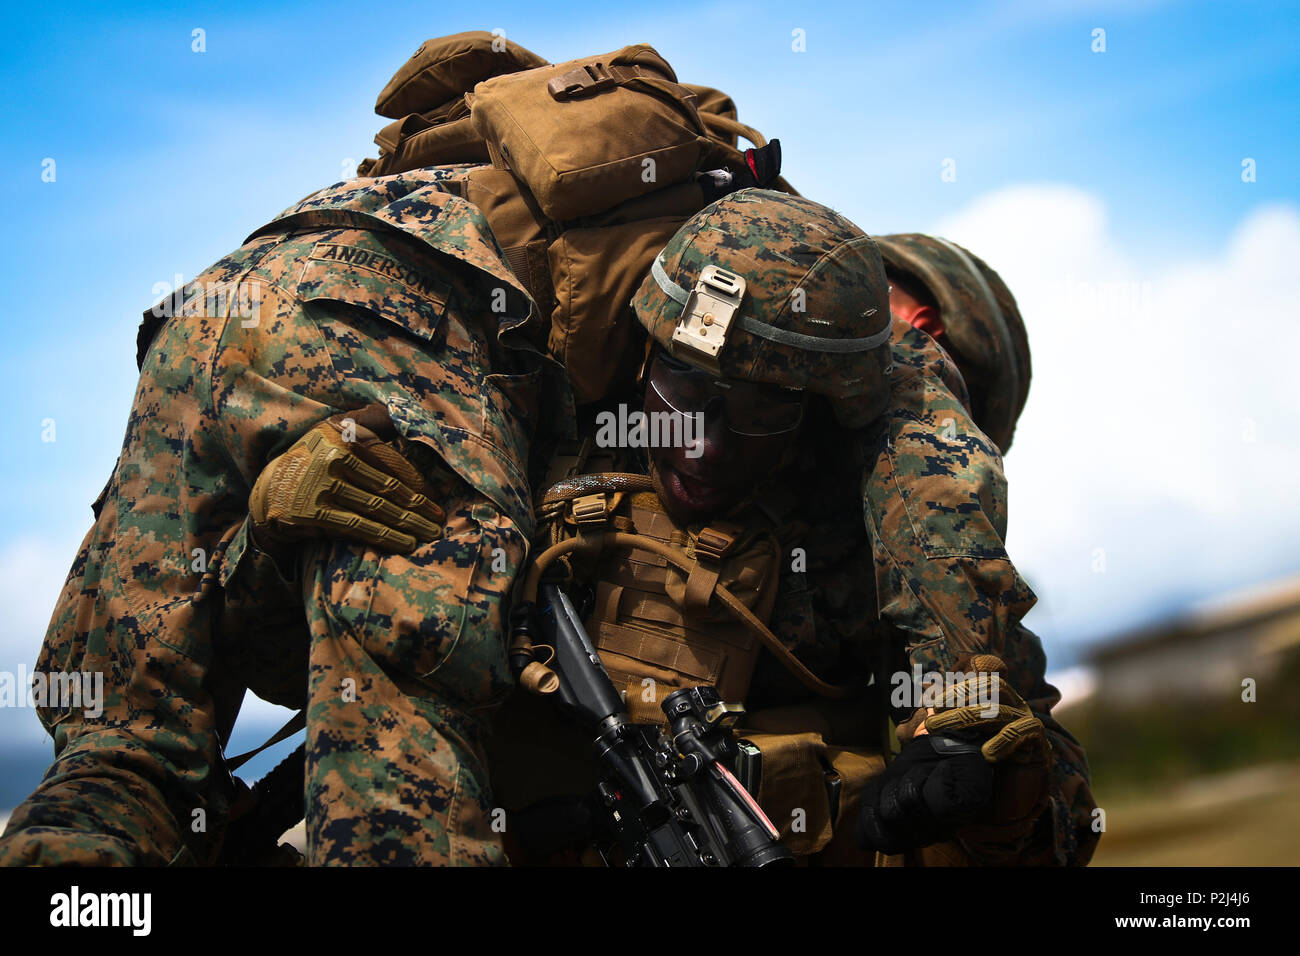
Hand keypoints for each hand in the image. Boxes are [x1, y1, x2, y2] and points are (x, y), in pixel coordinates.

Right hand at [249, 405, 444, 554]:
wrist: (270, 491)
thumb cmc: (315, 460)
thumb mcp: (337, 431)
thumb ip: (371, 424)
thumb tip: (411, 418)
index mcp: (344, 434)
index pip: (390, 461)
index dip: (416, 482)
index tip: (434, 498)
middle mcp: (334, 456)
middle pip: (388, 486)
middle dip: (419, 506)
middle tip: (439, 520)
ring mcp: (323, 485)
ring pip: (378, 508)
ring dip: (409, 524)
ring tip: (430, 533)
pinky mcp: (315, 512)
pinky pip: (360, 526)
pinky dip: (387, 536)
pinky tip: (407, 543)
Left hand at [857, 654, 1049, 853]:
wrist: (1016, 801)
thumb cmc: (985, 768)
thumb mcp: (962, 743)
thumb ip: (946, 725)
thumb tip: (924, 706)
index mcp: (994, 699)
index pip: (983, 672)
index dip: (961, 678)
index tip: (932, 696)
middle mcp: (1012, 704)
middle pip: (988, 685)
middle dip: (957, 694)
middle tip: (931, 711)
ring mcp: (1026, 720)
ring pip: (997, 708)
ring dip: (965, 717)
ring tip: (938, 729)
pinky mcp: (1039, 741)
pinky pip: (1022, 730)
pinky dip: (1003, 740)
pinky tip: (987, 754)